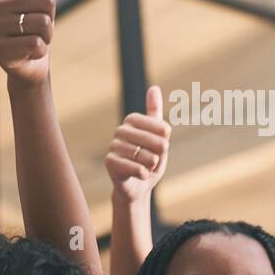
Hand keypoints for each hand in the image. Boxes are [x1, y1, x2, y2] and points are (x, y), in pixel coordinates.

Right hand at [0, 0, 56, 89]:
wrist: (28, 62)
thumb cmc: (33, 23)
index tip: (38, 8)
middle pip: (46, 1)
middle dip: (50, 18)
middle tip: (38, 28)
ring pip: (42, 23)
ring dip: (47, 35)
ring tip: (34, 39)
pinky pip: (36, 44)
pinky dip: (41, 50)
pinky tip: (29, 52)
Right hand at [105, 86, 171, 202]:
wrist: (138, 187)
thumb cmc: (149, 160)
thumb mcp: (158, 137)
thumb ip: (155, 114)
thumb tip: (154, 88)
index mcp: (132, 121)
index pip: (155, 124)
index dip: (162, 134)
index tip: (164, 140)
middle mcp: (120, 131)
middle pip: (150, 139)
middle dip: (158, 151)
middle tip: (157, 157)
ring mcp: (113, 146)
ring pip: (142, 155)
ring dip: (151, 164)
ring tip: (148, 166)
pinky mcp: (110, 162)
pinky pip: (132, 167)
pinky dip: (142, 172)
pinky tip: (143, 174)